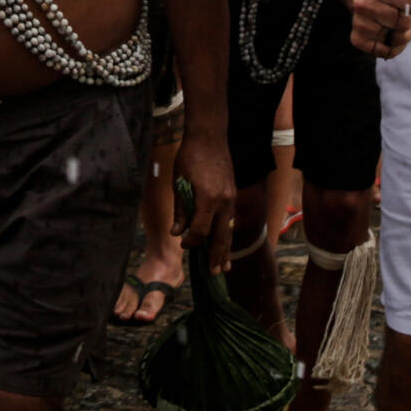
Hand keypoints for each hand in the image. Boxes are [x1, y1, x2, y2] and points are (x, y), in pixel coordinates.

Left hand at [172, 130, 235, 272]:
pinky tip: (225, 244)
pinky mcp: (233, 195)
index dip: (192, 242)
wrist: (209, 136)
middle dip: (216, 256)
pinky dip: (227, 234)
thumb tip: (177, 233)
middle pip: (220, 236)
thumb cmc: (189, 157)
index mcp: (208, 199)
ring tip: (224, 267)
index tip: (184, 245)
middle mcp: (224, 202)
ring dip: (225, 249)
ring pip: (229, 230)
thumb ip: (181, 210)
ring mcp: (231, 199)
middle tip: (213, 274)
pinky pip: (230, 220)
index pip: (200, 230)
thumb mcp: (179, 183)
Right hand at [349, 0, 410, 59]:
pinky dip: (395, 46)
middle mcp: (363, 4)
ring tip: (397, 23)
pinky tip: (390, 34)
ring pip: (397, 38)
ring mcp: (359, 23)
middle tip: (404, 13)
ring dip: (405, 34)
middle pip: (404, 22)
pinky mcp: (358, 40)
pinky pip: (388, 52)